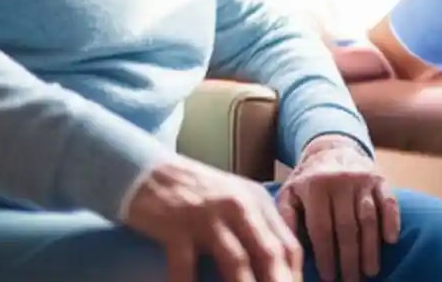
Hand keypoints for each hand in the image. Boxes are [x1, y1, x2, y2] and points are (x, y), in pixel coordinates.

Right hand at [124, 156, 302, 281]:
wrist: (147, 170)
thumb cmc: (194, 194)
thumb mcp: (233, 202)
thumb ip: (255, 228)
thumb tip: (275, 268)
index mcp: (257, 201)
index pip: (289, 246)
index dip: (294, 278)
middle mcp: (239, 206)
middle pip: (269, 255)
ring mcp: (208, 215)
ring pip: (236, 262)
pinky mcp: (176, 225)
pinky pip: (186, 267)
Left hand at [276, 136, 399, 281]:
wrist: (332, 148)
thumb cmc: (308, 180)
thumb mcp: (289, 192)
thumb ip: (285, 217)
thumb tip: (285, 247)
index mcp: (315, 186)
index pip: (321, 229)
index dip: (325, 256)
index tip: (329, 277)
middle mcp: (340, 181)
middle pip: (346, 228)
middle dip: (349, 259)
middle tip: (352, 281)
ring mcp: (362, 179)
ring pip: (368, 219)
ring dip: (370, 248)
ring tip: (370, 271)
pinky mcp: (380, 178)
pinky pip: (389, 201)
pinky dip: (392, 220)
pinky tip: (391, 241)